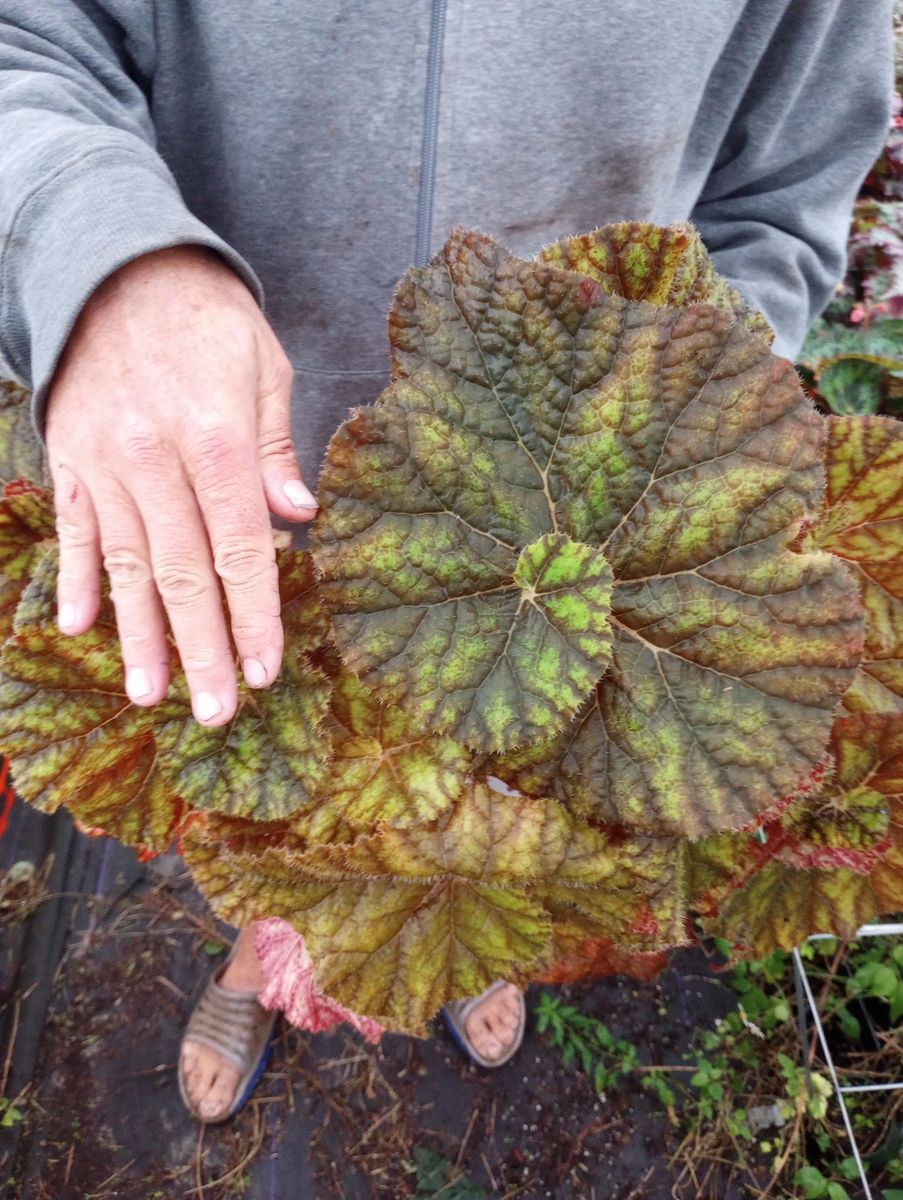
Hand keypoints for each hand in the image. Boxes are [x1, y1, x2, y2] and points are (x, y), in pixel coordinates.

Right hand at [46, 245, 315, 725]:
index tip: (265, 672)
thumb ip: (275, 448)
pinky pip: (76, 528)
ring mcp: (104, 463)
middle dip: (201, 650)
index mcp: (214, 441)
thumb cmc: (207, 318)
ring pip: (126, 565)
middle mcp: (155, 459)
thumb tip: (299, 516)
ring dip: (138, 637)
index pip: (242, 550)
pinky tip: (80, 627)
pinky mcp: (70, 458)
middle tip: (215, 713)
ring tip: (151, 695)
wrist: (115, 262)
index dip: (255, 616)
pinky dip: (78, 578)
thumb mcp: (263, 367)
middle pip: (182, 574)